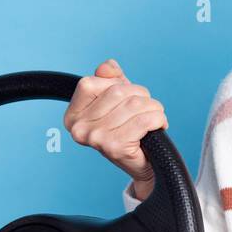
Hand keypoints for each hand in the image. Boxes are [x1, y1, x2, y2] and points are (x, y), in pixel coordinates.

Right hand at [63, 58, 168, 188]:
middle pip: (117, 92)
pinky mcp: (115, 146)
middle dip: (141, 96)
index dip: (117, 85)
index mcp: (73, 115)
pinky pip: (144, 120)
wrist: (143, 165)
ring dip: (153, 108)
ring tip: (153, 118)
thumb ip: (110, 80)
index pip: (92, 82)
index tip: (127, 99)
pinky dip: (159, 120)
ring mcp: (95, 138)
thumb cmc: (129, 131)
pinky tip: (158, 126)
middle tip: (146, 109)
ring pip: (134, 104)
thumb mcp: (116, 102)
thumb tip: (108, 66)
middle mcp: (79, 128)